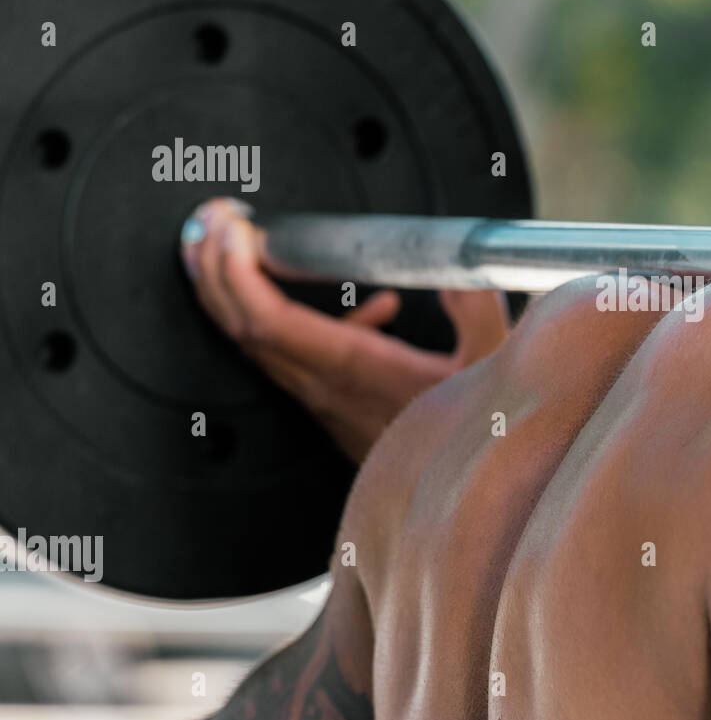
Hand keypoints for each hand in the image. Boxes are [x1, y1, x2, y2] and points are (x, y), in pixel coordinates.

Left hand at [179, 198, 507, 461]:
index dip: (238, 272)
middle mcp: (326, 386)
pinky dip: (307, 318)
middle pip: (243, 326)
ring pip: (258, 341)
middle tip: (209, 219)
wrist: (466, 500)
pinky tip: (363, 304)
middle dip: (215, 267)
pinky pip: (298, 356)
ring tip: (231, 244)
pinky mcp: (337, 407)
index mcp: (354, 369)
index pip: (269, 320)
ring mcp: (325, 399)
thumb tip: (457, 271)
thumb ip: (475, 310)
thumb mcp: (490, 367)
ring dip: (234, 290)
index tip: (232, 230)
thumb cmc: (472, 444)